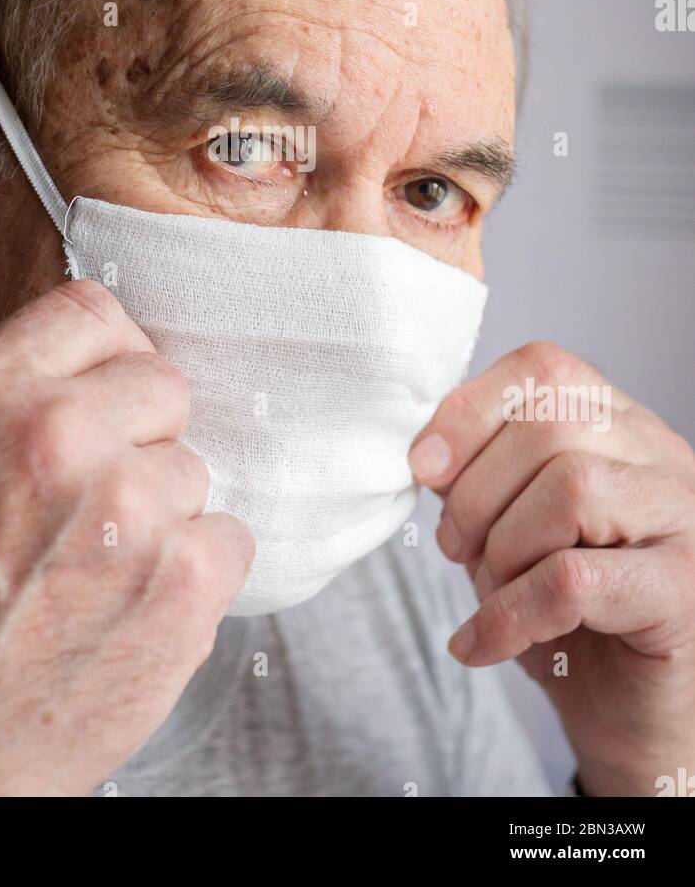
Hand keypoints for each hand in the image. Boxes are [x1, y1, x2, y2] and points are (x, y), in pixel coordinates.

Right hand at [0, 280, 253, 795]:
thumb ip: (19, 398)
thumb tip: (104, 361)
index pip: (94, 309)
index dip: (105, 359)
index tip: (103, 397)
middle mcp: (55, 436)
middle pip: (162, 383)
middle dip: (139, 438)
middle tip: (92, 504)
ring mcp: (128, 507)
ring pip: (193, 467)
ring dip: (162, 515)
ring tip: (94, 573)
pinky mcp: (184, 579)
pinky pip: (230, 535)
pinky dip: (195, 574)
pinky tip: (132, 608)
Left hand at [409, 341, 694, 796]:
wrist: (634, 724)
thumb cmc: (569, 620)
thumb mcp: (511, 531)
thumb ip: (481, 478)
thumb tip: (427, 453)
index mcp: (620, 427)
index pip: (544, 369)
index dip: (469, 409)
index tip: (423, 468)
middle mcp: (662, 459)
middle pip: (551, 424)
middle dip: (476, 491)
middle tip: (456, 549)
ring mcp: (683, 519)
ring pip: (572, 488)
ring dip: (502, 549)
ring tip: (488, 592)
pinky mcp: (683, 591)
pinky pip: (575, 578)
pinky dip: (510, 613)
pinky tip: (484, 644)